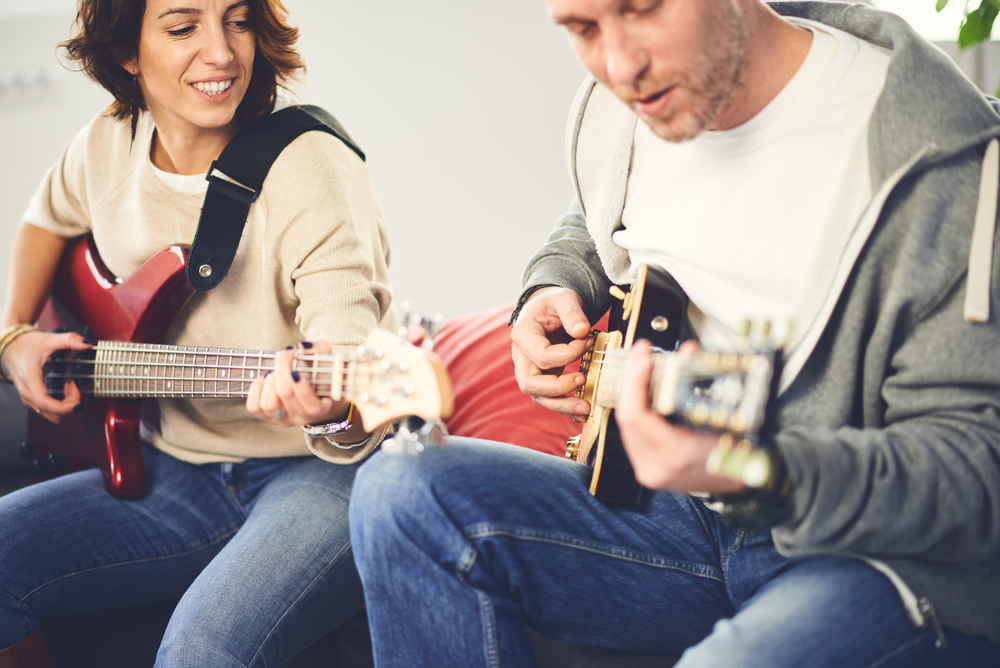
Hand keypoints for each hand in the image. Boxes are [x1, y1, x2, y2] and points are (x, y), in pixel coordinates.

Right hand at [4, 330, 90, 421]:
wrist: (10, 347)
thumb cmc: (28, 344)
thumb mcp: (49, 339)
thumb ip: (69, 340)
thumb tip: (88, 343)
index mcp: (30, 378)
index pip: (44, 402)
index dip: (64, 407)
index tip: (79, 400)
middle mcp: (26, 392)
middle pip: (52, 413)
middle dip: (70, 404)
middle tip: (75, 385)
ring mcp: (28, 398)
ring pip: (51, 415)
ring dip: (66, 405)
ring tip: (70, 386)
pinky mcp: (31, 399)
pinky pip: (48, 411)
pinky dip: (60, 404)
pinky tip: (64, 389)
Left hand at [246, 339, 349, 426]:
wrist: (311, 390)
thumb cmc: (318, 372)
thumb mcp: (325, 358)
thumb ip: (319, 348)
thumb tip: (303, 347)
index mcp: (320, 408)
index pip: (313, 407)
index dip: (302, 388)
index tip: (297, 370)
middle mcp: (301, 417)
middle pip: (286, 395)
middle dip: (283, 369)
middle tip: (286, 356)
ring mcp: (283, 419)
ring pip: (268, 404)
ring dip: (270, 381)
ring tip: (276, 373)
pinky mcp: (267, 417)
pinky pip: (254, 406)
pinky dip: (256, 389)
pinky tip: (265, 380)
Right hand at [510, 287, 593, 418]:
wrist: (549, 308)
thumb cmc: (554, 302)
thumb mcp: (564, 298)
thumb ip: (572, 312)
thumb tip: (582, 331)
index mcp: (523, 334)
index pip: (543, 355)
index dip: (569, 353)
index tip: (588, 341)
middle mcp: (521, 356)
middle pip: (530, 383)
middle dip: (557, 388)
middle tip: (583, 380)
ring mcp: (529, 369)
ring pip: (538, 396)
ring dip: (562, 405)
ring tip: (586, 408)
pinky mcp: (542, 378)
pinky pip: (549, 398)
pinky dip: (565, 407)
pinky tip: (583, 411)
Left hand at [615, 339, 744, 494]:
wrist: (742, 483)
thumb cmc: (740, 453)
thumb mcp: (728, 418)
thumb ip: (704, 383)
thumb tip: (688, 352)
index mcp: (676, 454)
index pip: (637, 415)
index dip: (635, 382)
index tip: (643, 357)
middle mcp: (657, 465)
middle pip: (627, 417)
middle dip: (631, 380)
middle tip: (640, 353)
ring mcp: (649, 469)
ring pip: (627, 424)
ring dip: (632, 392)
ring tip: (641, 365)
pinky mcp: (647, 467)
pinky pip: (633, 433)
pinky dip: (636, 408)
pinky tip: (642, 389)